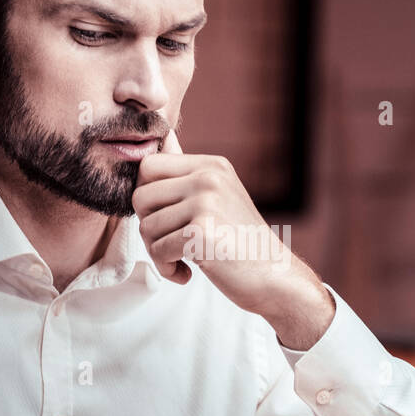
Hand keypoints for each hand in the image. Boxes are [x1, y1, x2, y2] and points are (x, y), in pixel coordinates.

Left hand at [134, 128, 333, 346]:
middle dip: (149, 228)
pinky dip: (167, 269)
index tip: (166, 219)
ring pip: (146, 227)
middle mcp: (209, 178)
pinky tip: (187, 273)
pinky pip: (157, 250)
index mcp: (211, 166)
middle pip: (140, 197)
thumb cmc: (241, 243)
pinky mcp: (201, 232)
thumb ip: (187, 175)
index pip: (148, 166)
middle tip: (171, 245)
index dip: (147, 198)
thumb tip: (165, 137)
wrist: (274, 278)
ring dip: (158, 252)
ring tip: (183, 260)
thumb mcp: (218, 197)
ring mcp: (206, 203)